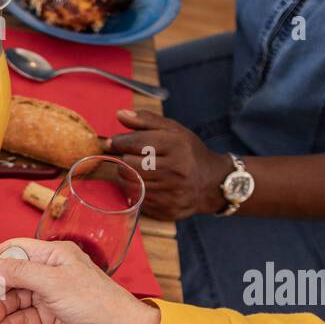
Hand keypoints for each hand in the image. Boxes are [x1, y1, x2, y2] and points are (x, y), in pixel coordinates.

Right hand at [0, 237, 159, 323]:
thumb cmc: (94, 301)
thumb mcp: (54, 282)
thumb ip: (20, 272)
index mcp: (53, 255)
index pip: (14, 250)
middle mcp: (49, 272)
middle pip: (11, 278)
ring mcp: (49, 296)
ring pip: (14, 300)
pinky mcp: (49, 317)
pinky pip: (22, 318)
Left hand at [103, 109, 233, 220]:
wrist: (211, 183)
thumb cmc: (189, 152)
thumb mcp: (174, 131)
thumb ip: (146, 121)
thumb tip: (120, 114)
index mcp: (177, 146)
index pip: (138, 142)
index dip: (120, 142)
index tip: (112, 142)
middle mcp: (175, 170)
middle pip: (131, 164)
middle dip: (124, 159)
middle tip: (127, 156)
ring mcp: (171, 192)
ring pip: (131, 183)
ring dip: (126, 175)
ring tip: (133, 169)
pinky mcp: (166, 209)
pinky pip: (137, 199)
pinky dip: (134, 190)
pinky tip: (142, 183)